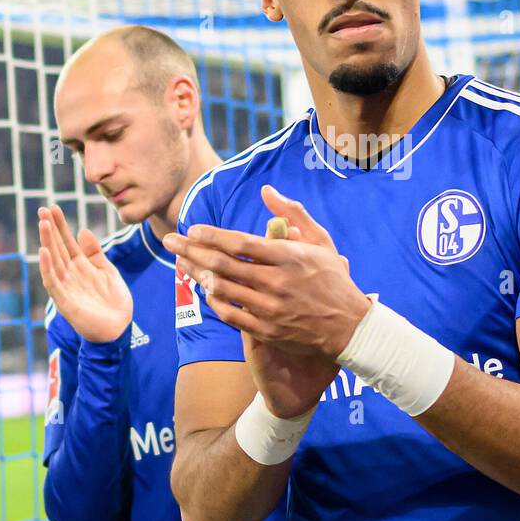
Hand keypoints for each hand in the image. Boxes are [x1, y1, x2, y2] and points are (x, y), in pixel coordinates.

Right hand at [38, 204, 132, 343]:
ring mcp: (66, 287)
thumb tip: (82, 230)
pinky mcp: (65, 301)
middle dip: (50, 229)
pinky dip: (47, 267)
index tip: (53, 207)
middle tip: (42, 209)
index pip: (67, 241)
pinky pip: (53, 282)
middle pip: (57, 248)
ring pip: (53, 261)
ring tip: (43, 224)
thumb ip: (94, 252)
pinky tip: (44, 252)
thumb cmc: (113, 301)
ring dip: (47, 243)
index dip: (60, 225)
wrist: (118, 328)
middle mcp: (70, 274)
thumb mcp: (107, 270)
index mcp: (80, 266)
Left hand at [163, 186, 368, 416]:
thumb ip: (293, 213)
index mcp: (288, 257)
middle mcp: (275, 282)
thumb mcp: (321, 240)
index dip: (211, 235)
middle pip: (222, 264)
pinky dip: (213, 300)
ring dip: (196, 274)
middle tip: (170, 241)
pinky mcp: (266, 330)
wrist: (349, 326)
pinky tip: (203, 289)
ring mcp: (269, 308)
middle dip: (191, 250)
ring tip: (181, 262)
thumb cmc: (334, 278)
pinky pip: (230, 314)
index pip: (240, 243)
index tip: (192, 229)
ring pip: (222, 289)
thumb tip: (266, 190)